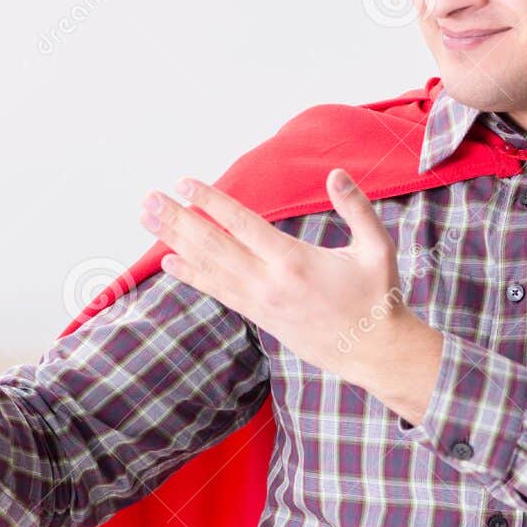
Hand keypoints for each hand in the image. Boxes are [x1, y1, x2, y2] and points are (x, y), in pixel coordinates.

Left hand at [139, 169, 443, 401]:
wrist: (373, 352)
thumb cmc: (377, 297)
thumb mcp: (377, 247)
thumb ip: (356, 207)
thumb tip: (336, 174)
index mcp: (293, 261)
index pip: (241, 224)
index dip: (210, 202)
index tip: (185, 183)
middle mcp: (268, 282)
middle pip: (212, 245)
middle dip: (177, 219)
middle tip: (149, 199)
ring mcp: (260, 302)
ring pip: (209, 268)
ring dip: (175, 242)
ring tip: (148, 220)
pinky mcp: (259, 317)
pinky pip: (217, 292)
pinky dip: (192, 276)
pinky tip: (169, 262)